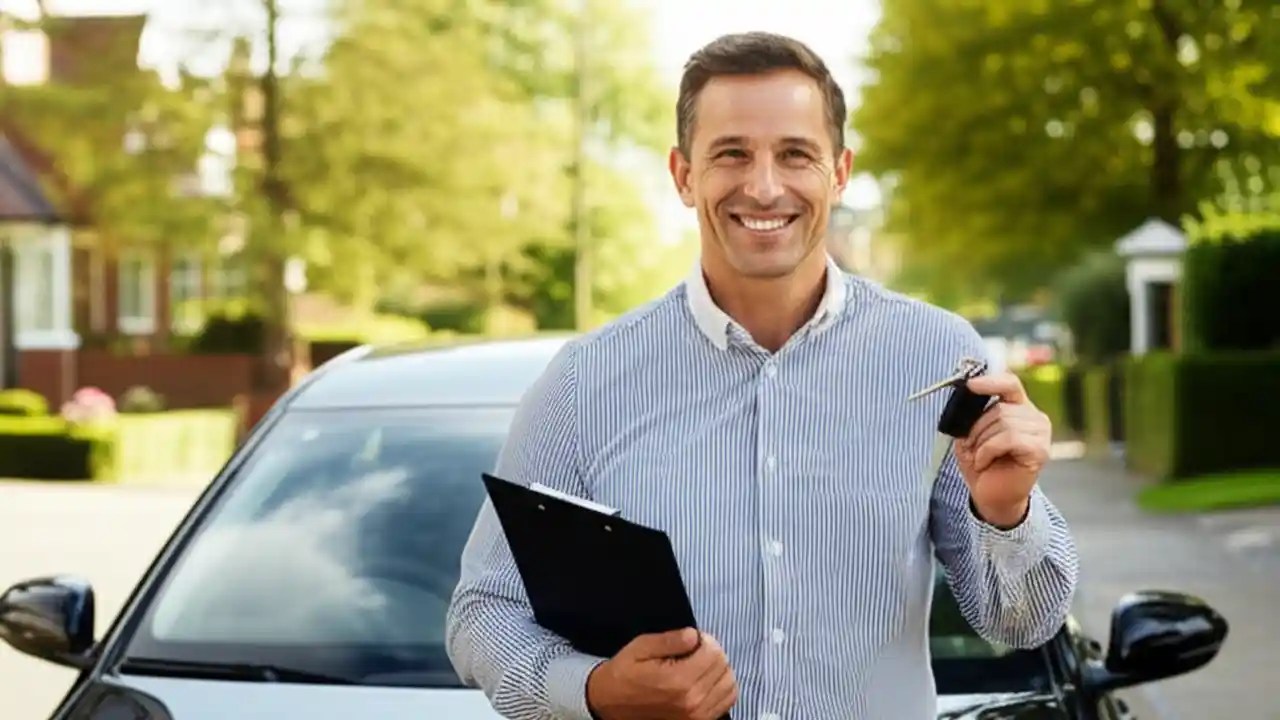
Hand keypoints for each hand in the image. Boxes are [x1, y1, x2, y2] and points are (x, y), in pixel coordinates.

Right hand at [586, 628, 737, 719]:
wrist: (610, 704)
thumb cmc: (625, 673)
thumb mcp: (641, 647)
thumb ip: (670, 640)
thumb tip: (695, 635)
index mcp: (678, 680)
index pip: (713, 651)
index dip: (704, 640)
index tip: (690, 641)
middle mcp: (693, 700)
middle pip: (723, 666)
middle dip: (711, 653)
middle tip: (693, 652)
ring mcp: (698, 716)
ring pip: (729, 684)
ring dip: (718, 670)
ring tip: (699, 667)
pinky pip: (727, 701)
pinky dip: (721, 687)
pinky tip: (704, 681)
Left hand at [953, 372, 1050, 527]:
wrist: (991, 496)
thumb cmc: (982, 464)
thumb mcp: (971, 434)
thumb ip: (973, 414)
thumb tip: (966, 396)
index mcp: (1018, 407)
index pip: (1010, 383)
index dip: (990, 381)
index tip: (970, 385)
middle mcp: (1034, 417)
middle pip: (1000, 408)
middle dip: (977, 429)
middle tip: (971, 448)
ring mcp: (1041, 432)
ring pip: (1004, 423)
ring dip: (981, 443)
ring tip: (980, 458)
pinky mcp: (1040, 449)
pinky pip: (1008, 438)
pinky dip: (988, 451)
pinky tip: (985, 463)